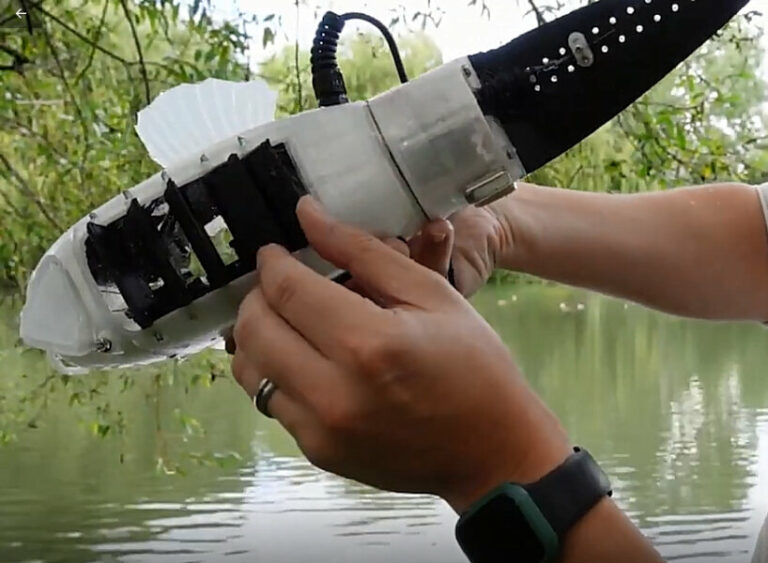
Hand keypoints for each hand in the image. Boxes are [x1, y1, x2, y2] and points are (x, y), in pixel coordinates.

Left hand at [231, 196, 569, 512]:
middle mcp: (332, 391)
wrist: (493, 452)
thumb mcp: (431, 293)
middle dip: (258, 295)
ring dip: (260, 336)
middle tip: (283, 284)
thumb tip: (308, 215)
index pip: (285, 290)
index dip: (271, 263)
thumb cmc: (474, 367)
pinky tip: (311, 361)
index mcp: (366, 343)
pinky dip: (279, 372)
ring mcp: (320, 429)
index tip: (275, 253)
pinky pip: (271, 401)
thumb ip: (363, 251)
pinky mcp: (319, 452)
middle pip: (253, 329)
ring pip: (249, 369)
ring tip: (291, 321)